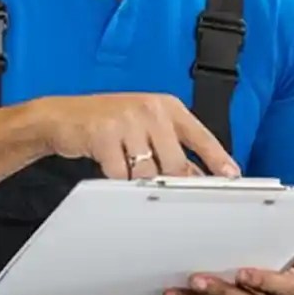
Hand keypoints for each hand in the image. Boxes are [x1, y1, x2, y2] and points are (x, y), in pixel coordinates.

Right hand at [32, 93, 238, 179]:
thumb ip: (172, 146)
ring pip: (148, 173)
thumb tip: (199, 178)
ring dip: (139, 181)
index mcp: (166, 106)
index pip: (200, 136)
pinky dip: (117, 179)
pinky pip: (120, 175)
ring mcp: (127, 120)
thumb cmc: (108, 123)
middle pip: (175, 163)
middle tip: (160, 188)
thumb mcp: (145, 125)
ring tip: (126, 168)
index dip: (217, 158)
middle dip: (170, 182)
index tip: (231, 177)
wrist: (62, 116)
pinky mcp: (104, 135)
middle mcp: (150, 109)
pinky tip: (109, 165)